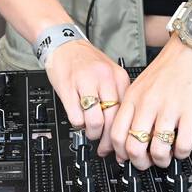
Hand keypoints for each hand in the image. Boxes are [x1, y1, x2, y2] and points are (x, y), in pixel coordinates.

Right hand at [43, 39, 128, 155]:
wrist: (64, 44)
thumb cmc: (86, 62)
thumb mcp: (110, 75)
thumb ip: (117, 97)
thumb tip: (122, 128)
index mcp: (120, 78)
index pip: (127, 113)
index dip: (123, 135)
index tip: (120, 147)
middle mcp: (105, 79)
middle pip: (112, 120)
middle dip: (108, 140)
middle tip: (104, 148)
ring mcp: (86, 82)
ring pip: (95, 122)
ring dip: (92, 133)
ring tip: (90, 132)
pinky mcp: (68, 87)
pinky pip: (76, 117)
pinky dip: (77, 124)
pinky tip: (78, 119)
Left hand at [110, 36, 191, 169]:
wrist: (191, 46)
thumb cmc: (168, 66)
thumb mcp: (141, 84)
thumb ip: (132, 109)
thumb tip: (126, 137)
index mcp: (133, 97)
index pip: (116, 134)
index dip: (120, 153)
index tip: (125, 158)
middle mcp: (148, 104)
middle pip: (134, 147)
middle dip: (139, 163)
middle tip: (147, 162)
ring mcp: (169, 108)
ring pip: (158, 150)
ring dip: (161, 161)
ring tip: (166, 157)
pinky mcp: (191, 110)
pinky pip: (183, 144)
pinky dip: (182, 153)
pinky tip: (181, 148)